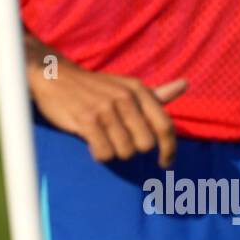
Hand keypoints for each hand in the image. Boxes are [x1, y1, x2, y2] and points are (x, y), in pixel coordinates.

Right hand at [28, 54, 186, 167]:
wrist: (55, 76)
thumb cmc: (95, 87)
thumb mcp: (126, 86)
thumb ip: (156, 93)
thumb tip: (185, 85)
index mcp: (138, 90)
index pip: (165, 126)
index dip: (169, 150)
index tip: (165, 164)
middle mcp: (125, 98)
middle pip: (145, 145)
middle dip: (133, 149)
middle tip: (118, 140)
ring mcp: (105, 109)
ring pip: (124, 152)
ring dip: (114, 151)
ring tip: (102, 138)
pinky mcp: (86, 120)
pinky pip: (104, 154)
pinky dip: (99, 154)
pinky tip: (92, 143)